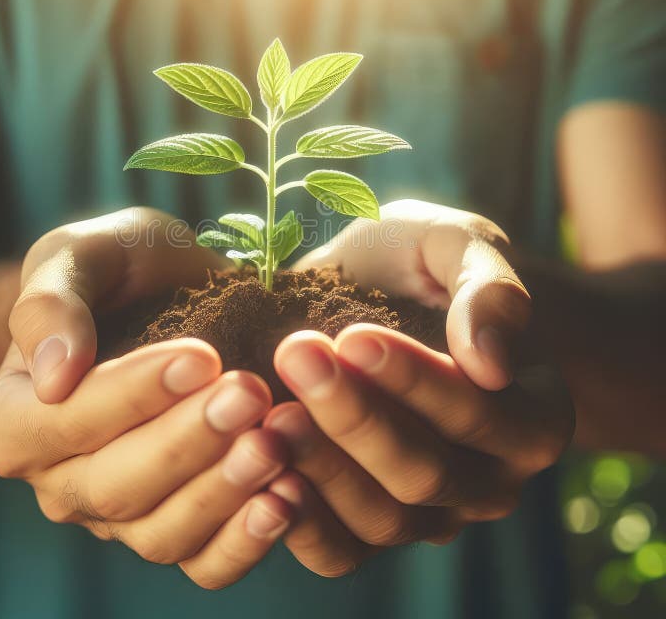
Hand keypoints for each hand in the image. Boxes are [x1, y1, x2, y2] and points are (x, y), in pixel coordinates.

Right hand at [0, 208, 298, 587]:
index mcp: (18, 419)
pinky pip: (205, 560)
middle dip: (190, 441)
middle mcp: (62, 481)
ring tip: (277, 443)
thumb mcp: (79, 255)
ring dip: (225, 491)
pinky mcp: (178, 527)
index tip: (201, 356)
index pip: (67, 422)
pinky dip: (247, 539)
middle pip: (117, 485)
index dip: (134, 394)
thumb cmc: (116, 269)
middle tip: (249, 394)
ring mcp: (121, 515)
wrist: (166, 294)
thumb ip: (50, 304)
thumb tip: (52, 376)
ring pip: (164, 533)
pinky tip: (289, 497)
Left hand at [257, 200, 573, 575]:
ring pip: (383, 518)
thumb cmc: (421, 262)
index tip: (353, 336)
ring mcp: (433, 514)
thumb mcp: (458, 245)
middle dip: (355, 418)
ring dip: (322, 467)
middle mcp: (492, 479)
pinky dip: (300, 522)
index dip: (415, 380)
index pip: (480, 412)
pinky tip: (262, 471)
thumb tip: (490, 364)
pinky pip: (341, 551)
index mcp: (535, 414)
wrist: (373, 290)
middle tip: (295, 357)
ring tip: (270, 412)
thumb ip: (489, 290)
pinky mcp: (373, 529)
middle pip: (427, 474)